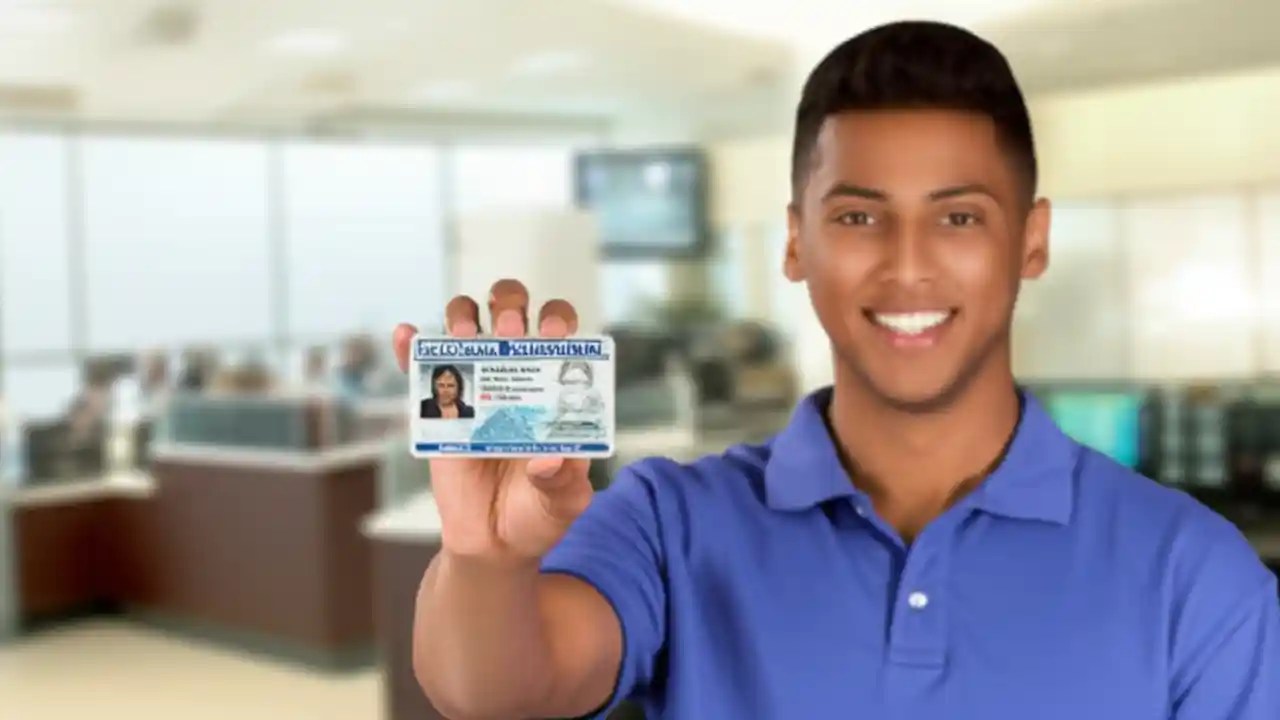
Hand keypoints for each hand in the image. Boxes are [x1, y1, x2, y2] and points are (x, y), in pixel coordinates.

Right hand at [392, 280, 592, 562]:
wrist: (494, 543)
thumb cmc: (539, 512)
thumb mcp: (565, 502)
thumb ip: (565, 482)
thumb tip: (550, 460)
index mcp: (553, 388)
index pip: (560, 335)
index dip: (559, 320)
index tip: (554, 333)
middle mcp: (516, 377)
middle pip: (511, 316)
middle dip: (510, 307)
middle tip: (509, 332)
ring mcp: (475, 389)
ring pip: (465, 328)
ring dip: (463, 316)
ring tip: (465, 333)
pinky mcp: (439, 410)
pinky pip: (420, 370)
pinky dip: (410, 348)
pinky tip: (407, 336)